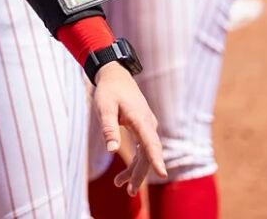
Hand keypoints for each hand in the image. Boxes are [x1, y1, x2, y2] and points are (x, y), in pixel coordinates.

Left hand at [94, 62, 166, 196]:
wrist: (115, 76)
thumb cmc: (108, 90)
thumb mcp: (104, 106)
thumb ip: (108, 127)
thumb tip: (111, 149)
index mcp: (140, 119)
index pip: (150, 142)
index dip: (155, 159)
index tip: (162, 174)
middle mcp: (148, 124)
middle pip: (148, 153)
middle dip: (140, 173)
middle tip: (129, 191)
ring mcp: (147, 127)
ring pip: (146, 153)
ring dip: (137, 171)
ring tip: (123, 187)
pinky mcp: (143, 129)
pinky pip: (143, 149)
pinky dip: (135, 162)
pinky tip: (125, 175)